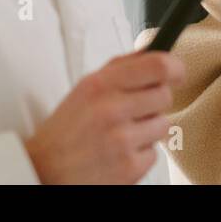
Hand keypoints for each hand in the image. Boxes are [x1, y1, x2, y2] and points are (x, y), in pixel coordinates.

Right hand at [24, 50, 183, 183]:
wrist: (42, 172)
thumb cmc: (66, 129)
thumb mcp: (86, 89)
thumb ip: (121, 68)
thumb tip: (155, 49)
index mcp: (100, 85)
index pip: (157, 65)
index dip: (175, 67)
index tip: (177, 72)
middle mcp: (111, 110)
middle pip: (165, 95)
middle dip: (155, 102)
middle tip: (136, 110)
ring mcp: (121, 140)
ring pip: (163, 125)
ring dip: (148, 130)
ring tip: (122, 135)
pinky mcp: (129, 168)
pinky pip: (155, 154)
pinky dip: (140, 154)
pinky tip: (119, 154)